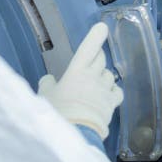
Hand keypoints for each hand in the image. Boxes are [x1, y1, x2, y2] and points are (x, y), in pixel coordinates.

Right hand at [38, 22, 122, 139]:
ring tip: (95, 85)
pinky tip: (107, 95)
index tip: (102, 27)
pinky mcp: (112, 103)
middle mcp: (93, 77)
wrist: (74, 134)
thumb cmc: (56, 113)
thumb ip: (47, 85)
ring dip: (103, 76)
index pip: (88, 48)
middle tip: (91, 61)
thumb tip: (49, 80)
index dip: (96, 36)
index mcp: (76, 71)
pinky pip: (117, 91)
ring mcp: (104, 89)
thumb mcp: (45, 97)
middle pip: (100, 59)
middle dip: (97, 57)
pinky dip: (113, 90)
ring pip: (109, 75)